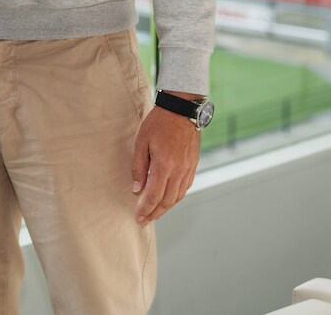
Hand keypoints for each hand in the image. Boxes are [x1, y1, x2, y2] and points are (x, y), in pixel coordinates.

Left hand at [131, 100, 201, 224]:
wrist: (181, 110)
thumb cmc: (158, 123)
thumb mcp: (141, 142)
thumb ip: (139, 167)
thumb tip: (137, 189)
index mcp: (164, 165)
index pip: (154, 196)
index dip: (146, 210)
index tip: (138, 218)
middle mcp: (179, 171)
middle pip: (167, 201)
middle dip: (155, 213)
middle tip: (144, 220)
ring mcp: (188, 169)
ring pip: (178, 196)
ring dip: (166, 207)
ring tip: (154, 212)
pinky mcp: (193, 165)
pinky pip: (185, 188)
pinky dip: (175, 197)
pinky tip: (168, 198)